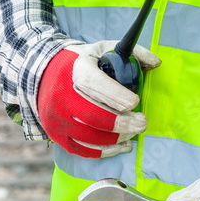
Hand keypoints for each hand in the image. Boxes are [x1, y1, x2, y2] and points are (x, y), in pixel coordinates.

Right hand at [38, 40, 160, 157]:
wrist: (44, 75)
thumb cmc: (81, 63)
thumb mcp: (103, 48)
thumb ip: (132, 53)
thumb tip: (155, 62)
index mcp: (76, 69)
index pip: (93, 83)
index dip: (116, 96)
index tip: (134, 102)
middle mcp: (61, 94)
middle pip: (93, 116)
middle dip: (122, 123)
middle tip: (142, 123)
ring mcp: (57, 117)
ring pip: (89, 136)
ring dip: (116, 138)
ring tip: (133, 133)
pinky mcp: (57, 134)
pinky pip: (82, 149)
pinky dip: (105, 151)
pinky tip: (121, 145)